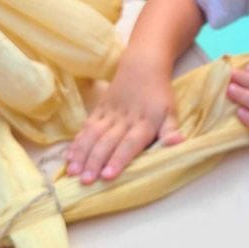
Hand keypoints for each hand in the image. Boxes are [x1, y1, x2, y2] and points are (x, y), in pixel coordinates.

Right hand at [65, 58, 183, 183]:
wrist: (143, 66)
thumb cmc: (159, 95)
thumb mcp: (171, 112)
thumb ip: (170, 131)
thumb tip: (179, 143)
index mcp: (144, 123)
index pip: (130, 143)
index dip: (119, 159)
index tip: (108, 176)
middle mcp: (125, 119)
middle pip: (107, 142)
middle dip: (96, 161)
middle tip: (86, 181)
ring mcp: (109, 114)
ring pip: (93, 135)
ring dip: (82, 154)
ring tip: (73, 172)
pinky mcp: (99, 109)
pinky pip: (86, 126)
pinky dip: (77, 142)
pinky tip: (69, 156)